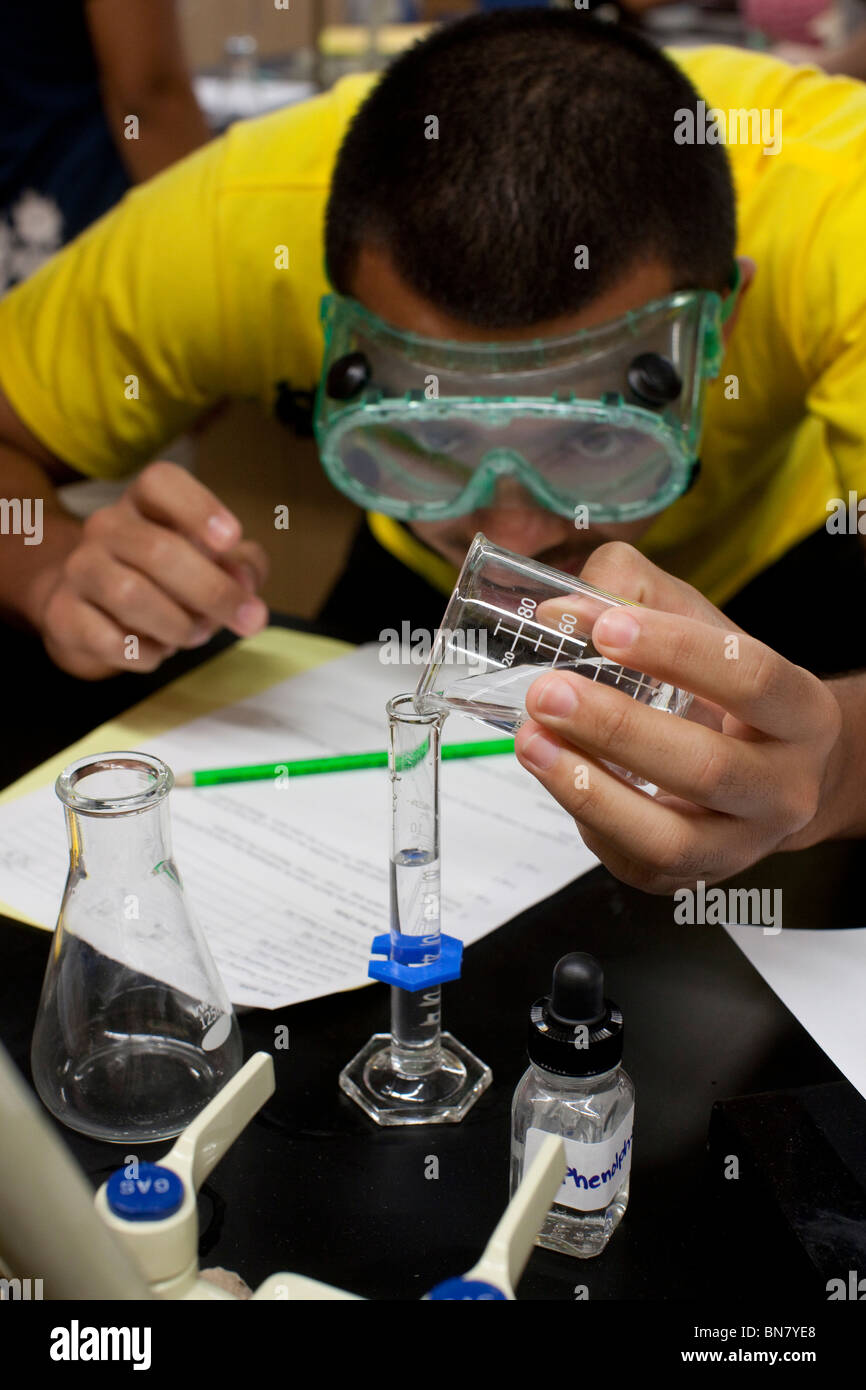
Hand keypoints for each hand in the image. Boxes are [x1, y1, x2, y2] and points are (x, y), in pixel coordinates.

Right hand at [38, 461, 268, 677]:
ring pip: (130, 595)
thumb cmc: (168, 579)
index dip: (199, 508)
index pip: (161, 482)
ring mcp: (79, 568)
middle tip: (250, 620)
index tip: (231, 539)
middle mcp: (106, 526)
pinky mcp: (63, 613)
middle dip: (213, 591)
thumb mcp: (214, 563)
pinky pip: (108, 639)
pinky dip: (146, 653)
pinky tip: (158, 651)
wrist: (94, 609)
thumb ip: (243, 566)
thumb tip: (246, 581)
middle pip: (157, 550)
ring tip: (196, 635)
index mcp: (145, 501)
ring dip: (179, 625)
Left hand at [514, 543, 842, 891]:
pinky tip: (554, 774)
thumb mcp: (700, 627)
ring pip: (668, 835)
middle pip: (707, 767)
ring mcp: (740, 844)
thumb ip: (635, 595)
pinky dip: (586, 818)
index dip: (675, 651)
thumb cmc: (725, 692)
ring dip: (589, 789)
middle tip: (548, 692)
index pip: (751, 678)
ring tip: (532, 741)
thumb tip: (558, 609)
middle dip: (617, 728)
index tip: (605, 628)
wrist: (770, 773)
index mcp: (801, 714)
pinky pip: (635, 860)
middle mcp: (784, 788)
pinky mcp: (690, 878)